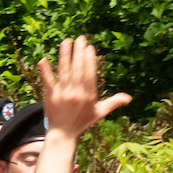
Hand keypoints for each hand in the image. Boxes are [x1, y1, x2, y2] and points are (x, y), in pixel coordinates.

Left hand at [31, 36, 132, 172]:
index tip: (89, 47)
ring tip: (66, 41)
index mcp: (89, 96)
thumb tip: (129, 98)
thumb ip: (113, 102)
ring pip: (64, 71)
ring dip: (65, 55)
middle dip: (79, 52)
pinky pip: (48, 81)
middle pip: (78, 69)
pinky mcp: (51, 96)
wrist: (63, 134)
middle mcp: (76, 93)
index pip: (89, 73)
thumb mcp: (99, 112)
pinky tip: (44, 59)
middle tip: (80, 38)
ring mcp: (63, 94)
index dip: (89, 59)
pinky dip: (45, 71)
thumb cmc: (82, 122)